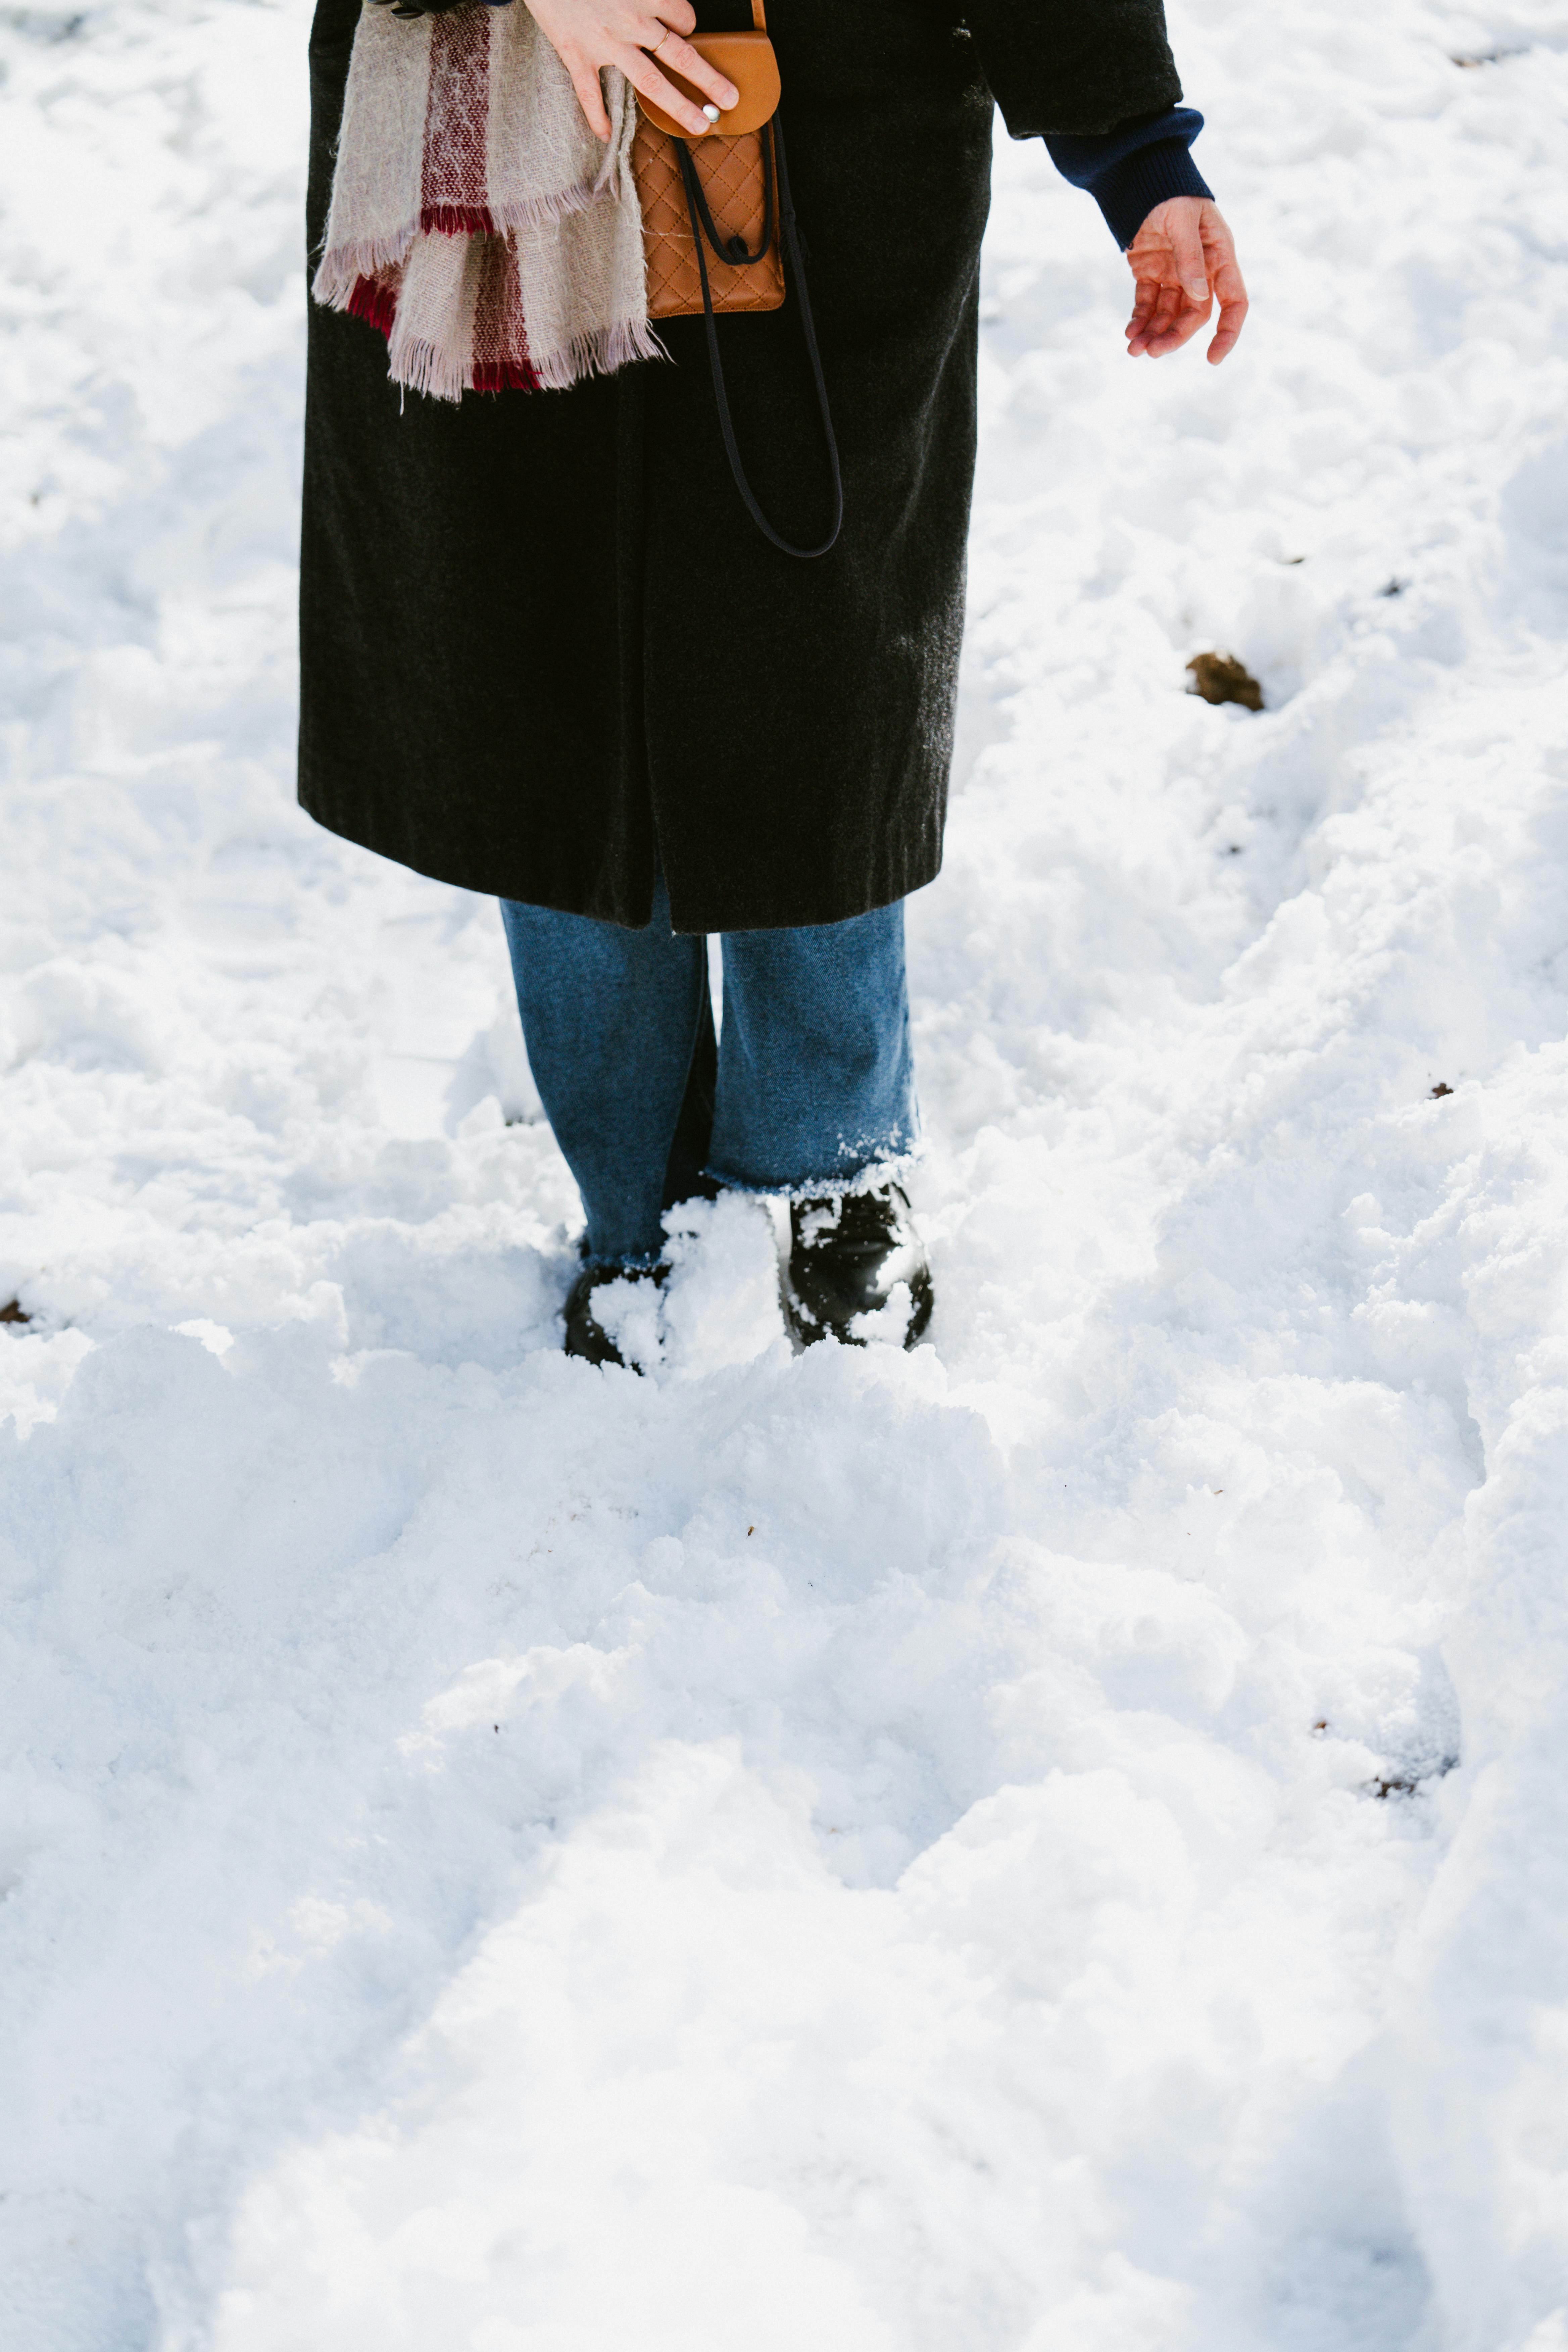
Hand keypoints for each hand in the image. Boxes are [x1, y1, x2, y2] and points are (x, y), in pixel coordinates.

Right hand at [523, 0, 738, 140]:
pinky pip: (590, 93)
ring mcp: (605, 42)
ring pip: (650, 81)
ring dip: (678, 105)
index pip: (682, 19)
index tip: (687, 34)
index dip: (688, 28)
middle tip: (731, 100)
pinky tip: (604, 136)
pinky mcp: (576, 54)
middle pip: (680, 56)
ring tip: (699, 125)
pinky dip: (597, 116)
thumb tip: (667, 9)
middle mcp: (631, 21)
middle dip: (708, 79)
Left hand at [1124, 197, 1247, 364]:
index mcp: (1219, 255)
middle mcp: (1200, 270)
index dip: (1227, 331)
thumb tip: (1199, 296)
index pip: (1234, 300)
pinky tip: (1129, 334)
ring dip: (1153, 334)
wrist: (1141, 175)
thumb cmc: (1170, 190)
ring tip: (1133, 349)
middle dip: (1174, 336)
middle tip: (1151, 352)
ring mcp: (1175, 273)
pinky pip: (1147, 305)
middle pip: (1194, 315)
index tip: (1213, 358)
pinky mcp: (1151, 273)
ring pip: (1169, 315)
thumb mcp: (1183, 219)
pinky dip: (1139, 321)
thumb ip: (1190, 256)